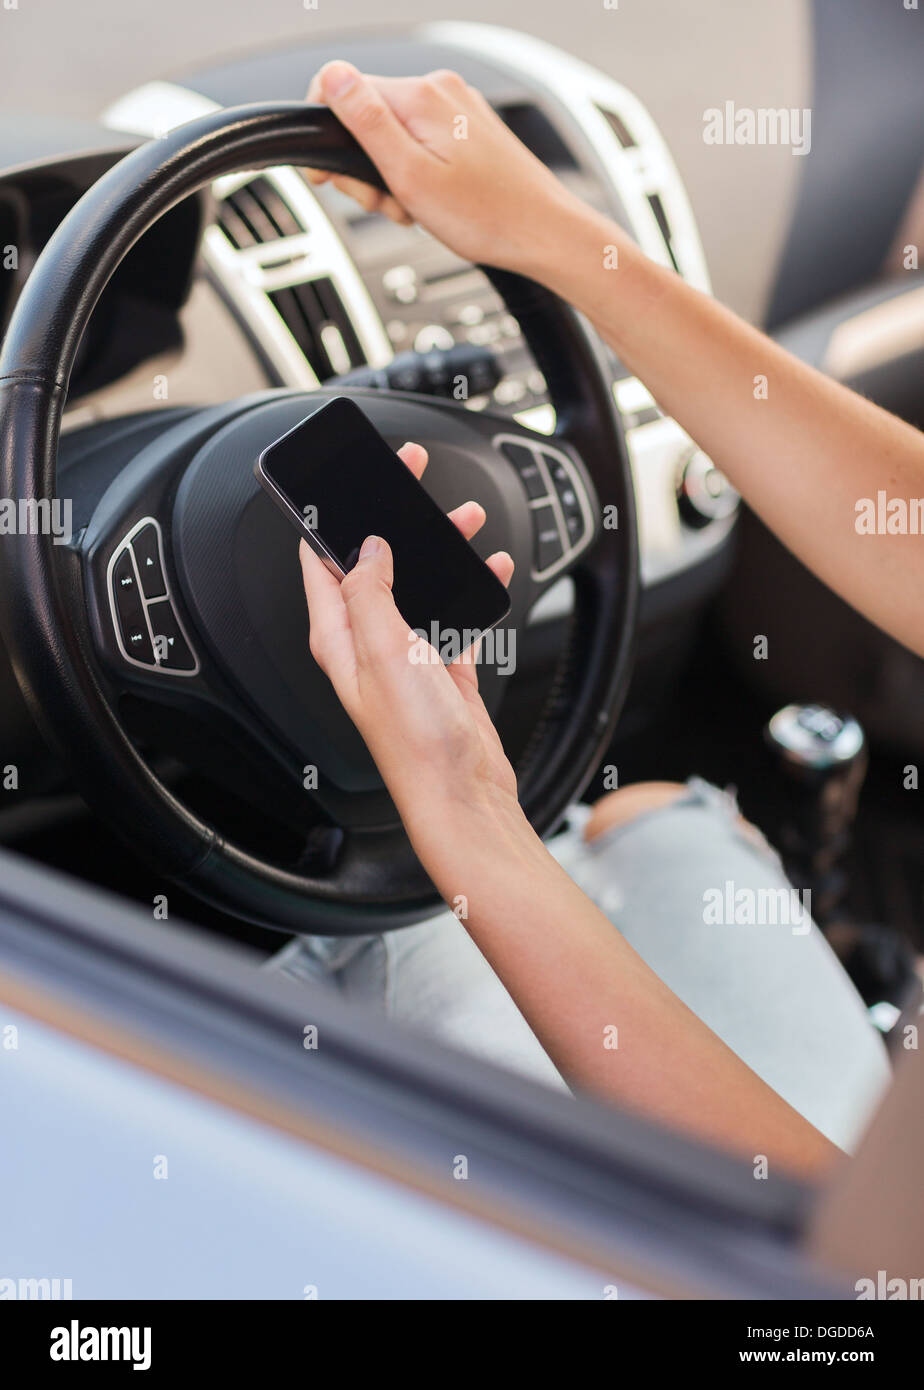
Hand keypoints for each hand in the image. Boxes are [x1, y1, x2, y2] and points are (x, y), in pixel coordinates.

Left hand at [299, 442, 520, 854]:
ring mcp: (407, 658)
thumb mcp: (383, 652)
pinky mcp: (443, 672)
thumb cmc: (416, 743)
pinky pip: (454, 617)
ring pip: (418, 586)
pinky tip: (490, 571)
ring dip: (440, 550)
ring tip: (465, 520)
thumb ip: (370, 594)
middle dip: (395, 519)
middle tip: (412, 479)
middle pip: (375, 566)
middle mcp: (368, 646)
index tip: (344, 482)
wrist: (463, 795)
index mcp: (339, 639)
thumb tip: (367, 548)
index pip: (319, 565)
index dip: (329, 520)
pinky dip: (472, 589)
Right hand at [303, 62, 579, 274]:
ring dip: (392, 176)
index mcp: (421, 98)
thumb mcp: (410, 175)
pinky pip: (423, 145)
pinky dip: (417, 175)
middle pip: (370, 116)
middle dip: (365, 166)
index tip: (328, 177)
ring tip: (414, 208)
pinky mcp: (469, 131)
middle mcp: (441, 92)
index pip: (343, 90)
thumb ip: (366, 122)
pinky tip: (432, 202)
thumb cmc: (486, 215)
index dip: (329, 137)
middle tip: (387, 203)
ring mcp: (458, 110)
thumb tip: (330, 76)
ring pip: (396, 135)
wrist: (542, 233)